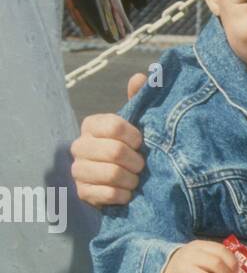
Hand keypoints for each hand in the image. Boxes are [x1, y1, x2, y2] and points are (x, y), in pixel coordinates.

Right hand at [69, 72, 147, 206]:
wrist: (123, 184)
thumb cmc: (130, 151)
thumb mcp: (136, 126)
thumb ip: (138, 101)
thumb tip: (140, 77)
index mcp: (91, 125)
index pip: (115, 125)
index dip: (134, 137)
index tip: (141, 143)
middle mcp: (79, 145)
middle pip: (115, 151)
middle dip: (136, 162)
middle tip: (141, 166)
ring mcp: (78, 170)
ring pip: (112, 173)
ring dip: (131, 180)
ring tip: (135, 181)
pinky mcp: (81, 192)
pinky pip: (107, 194)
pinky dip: (123, 195)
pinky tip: (126, 194)